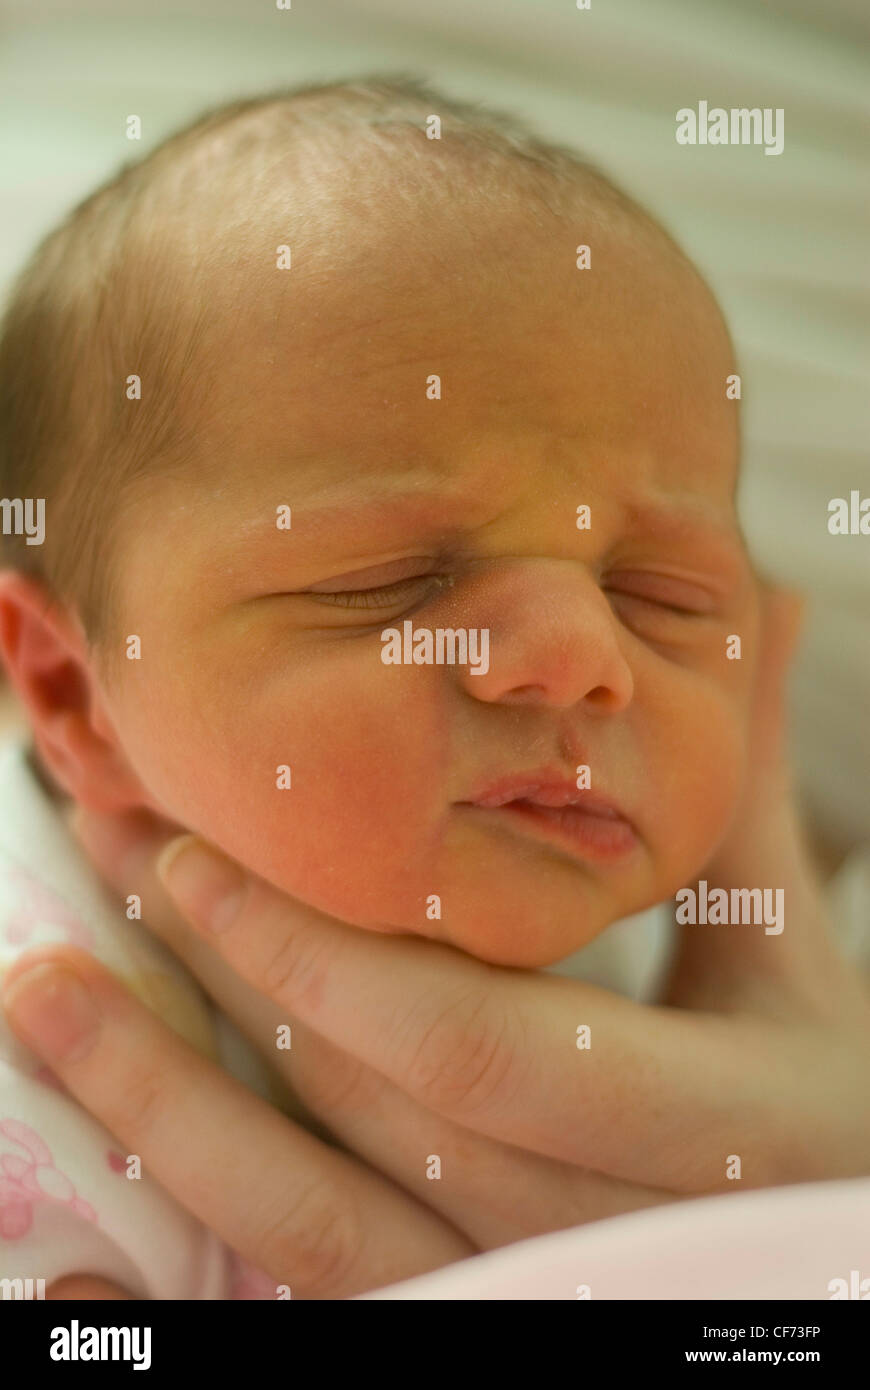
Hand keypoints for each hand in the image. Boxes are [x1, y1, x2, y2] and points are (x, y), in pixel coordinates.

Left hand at [4, 581, 867, 1298]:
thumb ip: (739, 808)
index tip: (200, 850)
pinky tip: (84, 1274)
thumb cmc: (827, 1101)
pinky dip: (184, 1313)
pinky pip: (321, 1327)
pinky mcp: (487, 1336)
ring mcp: (538, 1306)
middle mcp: (616, 1241)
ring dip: (166, 1115)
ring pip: (319, 1238)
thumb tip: (778, 613)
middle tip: (110, 847)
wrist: (848, 1247)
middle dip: (220, 977)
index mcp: (718, 1127)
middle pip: (369, 1120)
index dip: (323, 952)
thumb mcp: (787, 965)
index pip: (476, 1044)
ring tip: (49, 999)